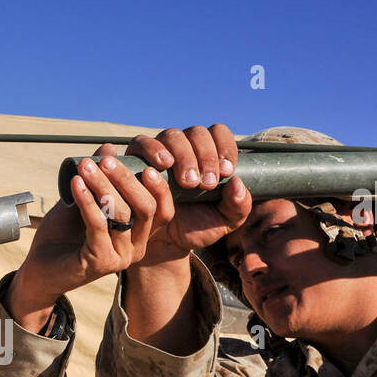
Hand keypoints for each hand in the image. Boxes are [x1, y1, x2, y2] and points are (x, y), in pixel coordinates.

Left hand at [6, 141, 170, 330]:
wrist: (39, 268)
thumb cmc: (64, 234)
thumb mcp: (85, 200)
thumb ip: (100, 178)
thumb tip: (109, 148)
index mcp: (141, 234)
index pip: (162, 207)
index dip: (159, 185)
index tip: (145, 163)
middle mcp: (137, 248)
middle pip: (145, 208)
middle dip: (126, 179)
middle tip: (104, 160)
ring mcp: (121, 258)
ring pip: (120, 214)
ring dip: (102, 185)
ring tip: (84, 166)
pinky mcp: (100, 262)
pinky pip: (98, 224)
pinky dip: (87, 200)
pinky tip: (76, 183)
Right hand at [125, 124, 252, 262]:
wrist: (164, 242)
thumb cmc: (196, 227)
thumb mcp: (224, 221)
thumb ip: (239, 205)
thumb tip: (237, 182)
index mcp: (209, 154)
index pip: (219, 134)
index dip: (225, 148)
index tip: (226, 172)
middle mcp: (185, 146)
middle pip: (197, 133)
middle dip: (206, 157)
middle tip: (206, 184)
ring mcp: (160, 149)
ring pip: (173, 136)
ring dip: (184, 156)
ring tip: (187, 182)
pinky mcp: (137, 157)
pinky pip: (142, 143)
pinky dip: (153, 150)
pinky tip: (163, 165)